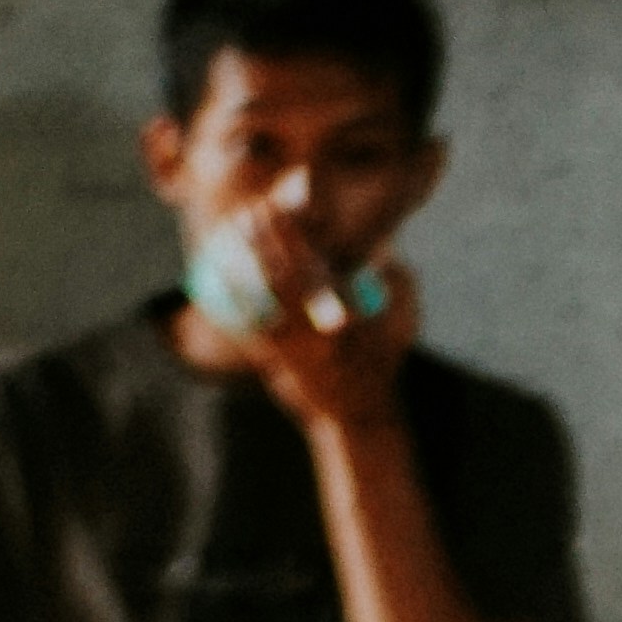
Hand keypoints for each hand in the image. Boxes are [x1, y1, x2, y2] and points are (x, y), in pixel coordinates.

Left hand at [234, 212, 421, 439]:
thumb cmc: (382, 365)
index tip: (276, 207)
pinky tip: (218, 279)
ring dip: (245, 264)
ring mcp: (297, 346)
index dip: (291, 233)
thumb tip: (383, 247)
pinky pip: (251, 326)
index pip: (313, 262)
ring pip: (263, 296)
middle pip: (283, 272)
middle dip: (264, 240)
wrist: (359, 414)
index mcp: (347, 313)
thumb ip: (399, 282)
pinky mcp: (279, 362)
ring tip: (229, 237)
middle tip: (248, 212)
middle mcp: (318, 328)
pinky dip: (236, 300)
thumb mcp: (404, 323)